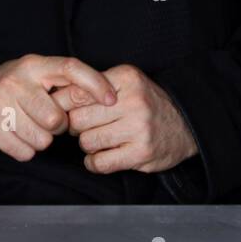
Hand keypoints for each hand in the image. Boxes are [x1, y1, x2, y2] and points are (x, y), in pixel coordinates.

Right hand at [0, 54, 116, 161]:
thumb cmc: (6, 85)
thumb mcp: (31, 73)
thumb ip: (59, 82)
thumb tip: (100, 97)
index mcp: (32, 65)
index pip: (70, 68)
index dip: (94, 83)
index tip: (111, 99)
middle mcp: (16, 82)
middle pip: (57, 118)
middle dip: (56, 126)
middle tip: (44, 120)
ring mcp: (1, 106)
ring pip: (42, 139)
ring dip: (40, 140)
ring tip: (26, 126)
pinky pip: (25, 152)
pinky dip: (24, 150)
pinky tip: (14, 136)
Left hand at [51, 63, 198, 173]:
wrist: (186, 125)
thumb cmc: (146, 103)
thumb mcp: (126, 83)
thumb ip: (95, 86)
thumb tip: (54, 96)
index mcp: (127, 78)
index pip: (78, 92)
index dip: (65, 105)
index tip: (64, 111)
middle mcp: (134, 101)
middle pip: (79, 118)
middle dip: (76, 126)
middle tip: (86, 127)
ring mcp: (139, 128)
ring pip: (87, 141)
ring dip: (87, 145)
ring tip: (98, 140)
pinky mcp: (141, 153)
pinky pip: (100, 162)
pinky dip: (94, 163)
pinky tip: (101, 156)